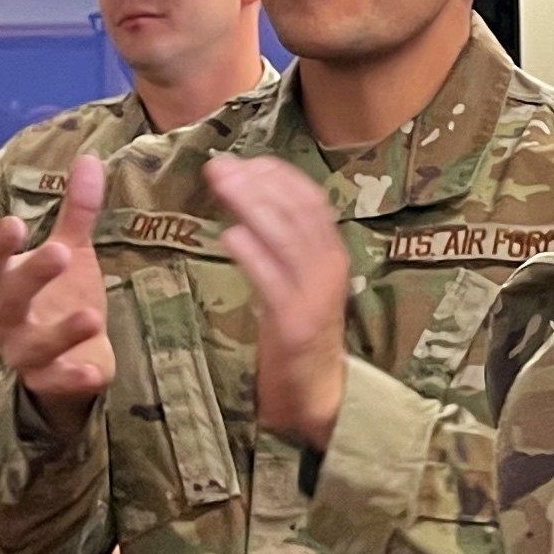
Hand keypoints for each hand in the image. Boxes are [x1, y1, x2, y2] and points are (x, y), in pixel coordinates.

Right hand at [0, 157, 112, 436]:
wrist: (71, 362)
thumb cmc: (62, 297)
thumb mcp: (72, 252)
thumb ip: (77, 212)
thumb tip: (90, 157)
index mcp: (8, 282)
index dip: (1, 244)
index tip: (14, 221)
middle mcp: (8, 318)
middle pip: (10, 299)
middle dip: (31, 276)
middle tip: (59, 252)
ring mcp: (24, 353)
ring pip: (31, 346)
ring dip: (59, 332)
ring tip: (92, 315)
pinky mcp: (47, 382)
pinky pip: (54, 383)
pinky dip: (72, 379)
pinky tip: (96, 372)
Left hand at [207, 154, 350, 450]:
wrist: (318, 393)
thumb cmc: (300, 333)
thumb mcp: (298, 280)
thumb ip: (282, 244)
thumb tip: (250, 198)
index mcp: (332, 255)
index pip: (310, 200)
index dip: (279, 175)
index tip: (247, 160)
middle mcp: (329, 269)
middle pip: (297, 212)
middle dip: (259, 182)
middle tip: (221, 164)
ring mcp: (313, 296)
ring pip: (285, 238)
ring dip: (252, 205)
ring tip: (222, 184)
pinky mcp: (294, 323)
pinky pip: (272, 280)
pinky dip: (252, 254)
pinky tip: (229, 236)